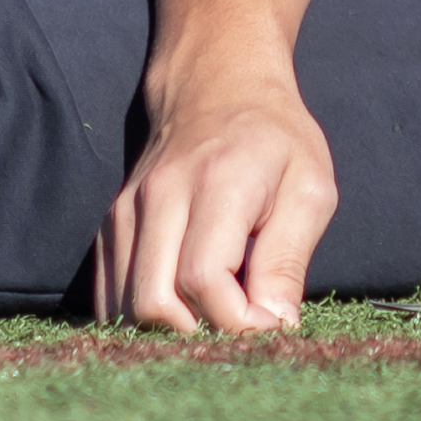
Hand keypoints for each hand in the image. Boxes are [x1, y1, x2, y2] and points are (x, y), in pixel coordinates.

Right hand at [98, 56, 338, 330]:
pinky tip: (184, 313)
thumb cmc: (275, 139)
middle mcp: (159, 196)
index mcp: (217, 183)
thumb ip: (289, 260)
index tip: (271, 325)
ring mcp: (125, 210)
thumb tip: (274, 327)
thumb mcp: (310, 189)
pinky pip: (111, 296)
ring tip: (215, 320)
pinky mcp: (110, 226)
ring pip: (125, 306)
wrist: (215, 85)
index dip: (238, 321)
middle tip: (240, 330)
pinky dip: (144, 321)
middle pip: (154, 302)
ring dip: (170, 333)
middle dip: (200, 335)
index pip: (205, 279)